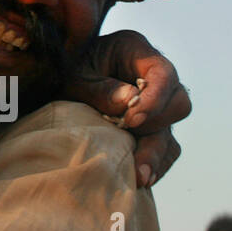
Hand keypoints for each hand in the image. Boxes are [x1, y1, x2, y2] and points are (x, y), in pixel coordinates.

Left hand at [61, 29, 189, 187]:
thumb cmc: (64, 69)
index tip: (133, 119)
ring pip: (171, 130)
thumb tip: (131, 102)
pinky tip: (140, 179)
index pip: (164, 73)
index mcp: (136, 51)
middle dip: (156, 125)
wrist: (53, 79)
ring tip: (140, 176)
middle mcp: (152, 77)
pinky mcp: (149, 127)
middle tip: (127, 136)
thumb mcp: (74, 74)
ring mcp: (154, 104)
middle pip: (178, 103)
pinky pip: (165, 148)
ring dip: (156, 153)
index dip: (155, 98)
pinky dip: (154, 163)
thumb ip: (99, 87)